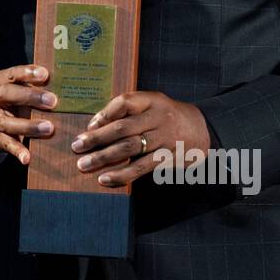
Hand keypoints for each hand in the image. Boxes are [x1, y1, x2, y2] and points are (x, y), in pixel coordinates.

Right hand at [0, 65, 58, 164]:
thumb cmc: (11, 99)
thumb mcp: (16, 87)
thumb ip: (33, 84)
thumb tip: (64, 80)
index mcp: (0, 81)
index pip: (13, 74)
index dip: (28, 73)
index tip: (45, 74)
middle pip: (8, 94)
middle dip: (30, 97)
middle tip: (52, 101)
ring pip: (8, 122)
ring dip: (29, 126)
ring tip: (49, 128)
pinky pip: (7, 145)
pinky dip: (18, 151)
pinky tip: (27, 158)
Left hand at [70, 90, 211, 187]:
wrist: (203, 130)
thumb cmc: (166, 116)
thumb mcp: (151, 104)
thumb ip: (127, 110)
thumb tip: (94, 125)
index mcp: (152, 100)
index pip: (124, 102)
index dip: (103, 114)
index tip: (88, 127)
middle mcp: (159, 117)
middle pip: (123, 127)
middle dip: (96, 138)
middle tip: (76, 147)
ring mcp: (164, 138)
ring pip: (130, 148)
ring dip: (104, 158)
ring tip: (84, 165)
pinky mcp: (168, 157)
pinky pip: (141, 167)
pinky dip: (122, 174)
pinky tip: (106, 179)